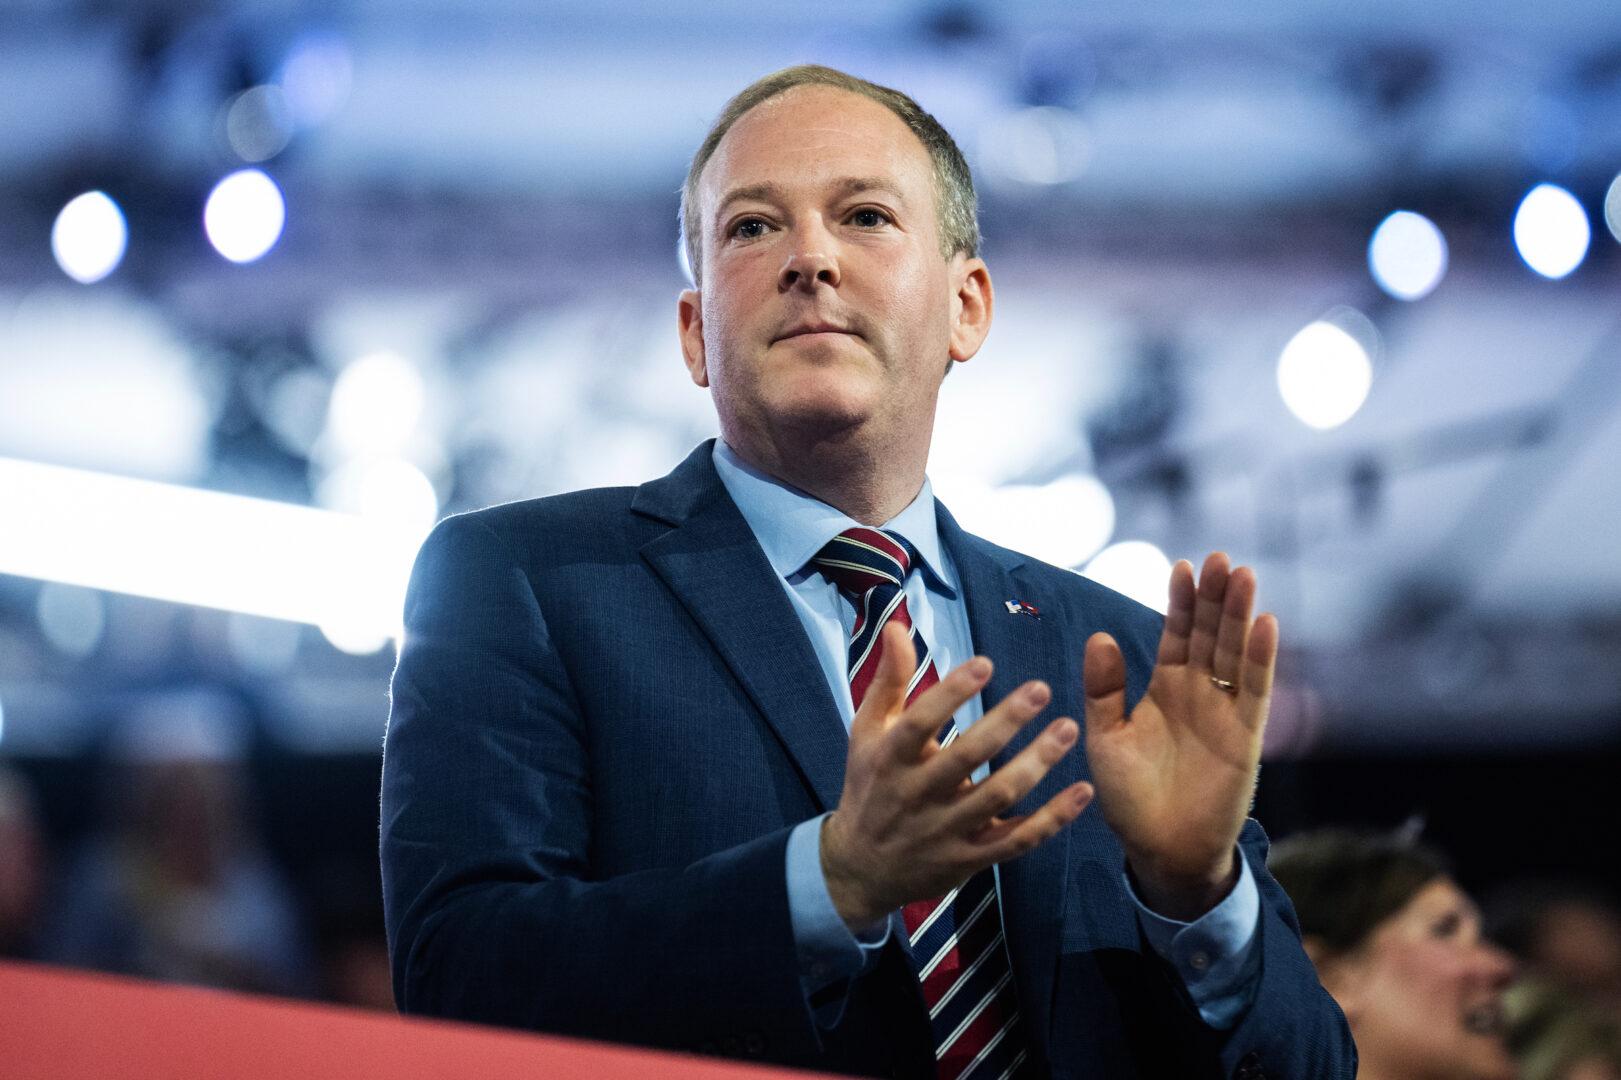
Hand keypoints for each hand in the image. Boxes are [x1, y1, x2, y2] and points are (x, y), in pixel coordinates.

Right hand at [821, 622, 1094, 929]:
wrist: (861, 868)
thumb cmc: (869, 785)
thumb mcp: (867, 731)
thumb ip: (889, 679)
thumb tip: (899, 624)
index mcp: (889, 758)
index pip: (919, 722)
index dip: (952, 692)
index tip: (986, 662)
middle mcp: (917, 795)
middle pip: (964, 757)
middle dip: (1004, 722)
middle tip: (1040, 689)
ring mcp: (946, 830)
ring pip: (997, 798)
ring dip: (1036, 764)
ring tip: (1068, 729)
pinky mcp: (972, 858)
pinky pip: (1017, 840)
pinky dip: (1052, 819)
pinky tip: (1082, 791)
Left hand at [1083, 553, 1276, 920]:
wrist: (1159, 849)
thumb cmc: (1128, 797)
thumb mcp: (1105, 737)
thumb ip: (1104, 688)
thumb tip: (1100, 635)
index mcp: (1164, 689)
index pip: (1176, 634)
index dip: (1181, 602)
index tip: (1182, 565)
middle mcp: (1198, 694)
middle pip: (1210, 634)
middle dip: (1215, 597)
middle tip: (1220, 558)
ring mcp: (1224, 713)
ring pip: (1234, 653)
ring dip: (1240, 616)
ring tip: (1243, 574)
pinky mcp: (1244, 737)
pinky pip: (1254, 691)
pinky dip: (1260, 658)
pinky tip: (1265, 624)